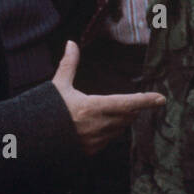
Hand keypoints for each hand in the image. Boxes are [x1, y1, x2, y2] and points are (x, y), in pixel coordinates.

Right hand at [52, 41, 164, 155]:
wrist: (33, 139)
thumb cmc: (46, 110)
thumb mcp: (58, 86)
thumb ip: (69, 65)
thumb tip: (71, 43)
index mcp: (93, 107)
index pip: (127, 103)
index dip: (146, 100)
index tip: (161, 99)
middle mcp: (98, 125)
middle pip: (127, 116)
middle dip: (132, 108)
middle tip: (136, 101)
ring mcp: (95, 140)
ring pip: (120, 128)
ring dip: (122, 119)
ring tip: (118, 111)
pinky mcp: (91, 150)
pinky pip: (109, 139)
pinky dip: (110, 131)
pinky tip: (102, 125)